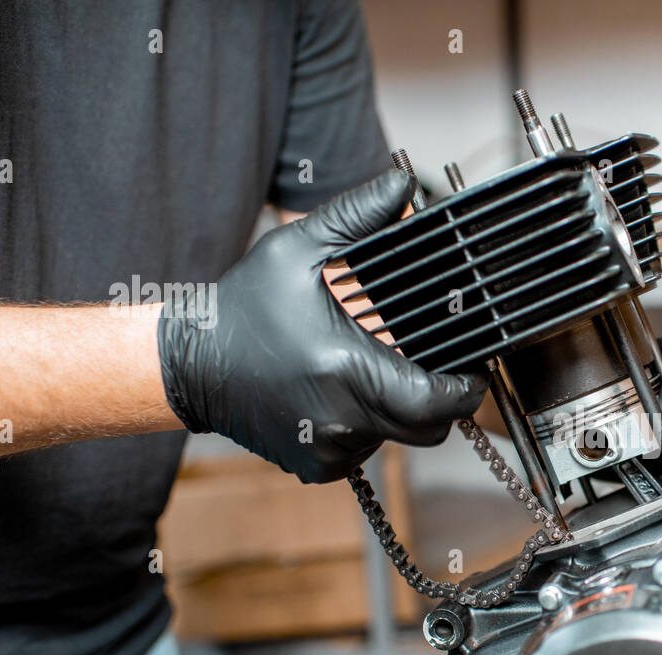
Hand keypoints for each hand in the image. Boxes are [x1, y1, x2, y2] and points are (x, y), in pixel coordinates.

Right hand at [157, 171, 487, 482]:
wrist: (188, 364)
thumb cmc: (243, 308)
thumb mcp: (297, 250)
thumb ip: (355, 216)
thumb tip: (402, 180)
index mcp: (347, 370)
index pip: (437, 401)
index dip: (465, 389)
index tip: (473, 371)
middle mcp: (341, 419)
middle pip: (428, 428)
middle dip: (441, 400)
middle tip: (433, 367)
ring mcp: (329, 450)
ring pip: (397, 439)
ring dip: (400, 410)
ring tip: (377, 370)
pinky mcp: (316, 467)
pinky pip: (366, 452)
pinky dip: (368, 426)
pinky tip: (346, 394)